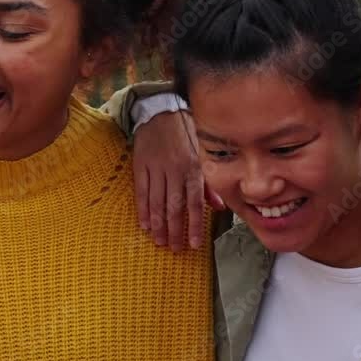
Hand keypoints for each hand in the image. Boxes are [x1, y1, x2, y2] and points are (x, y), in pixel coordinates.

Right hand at [133, 111, 222, 252]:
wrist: (161, 112)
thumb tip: (220, 208)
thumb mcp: (202, 156)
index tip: (194, 244)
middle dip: (175, 230)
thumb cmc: (185, 135)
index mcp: (193, 169)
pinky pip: (141, 192)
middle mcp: (175, 171)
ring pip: (157, 202)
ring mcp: (156, 169)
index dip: (195, 225)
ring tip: (159, 241)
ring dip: (158, 225)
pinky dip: (143, 210)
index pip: (195, 203)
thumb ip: (209, 184)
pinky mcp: (140, 166)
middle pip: (174, 207)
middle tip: (174, 248)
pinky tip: (145, 224)